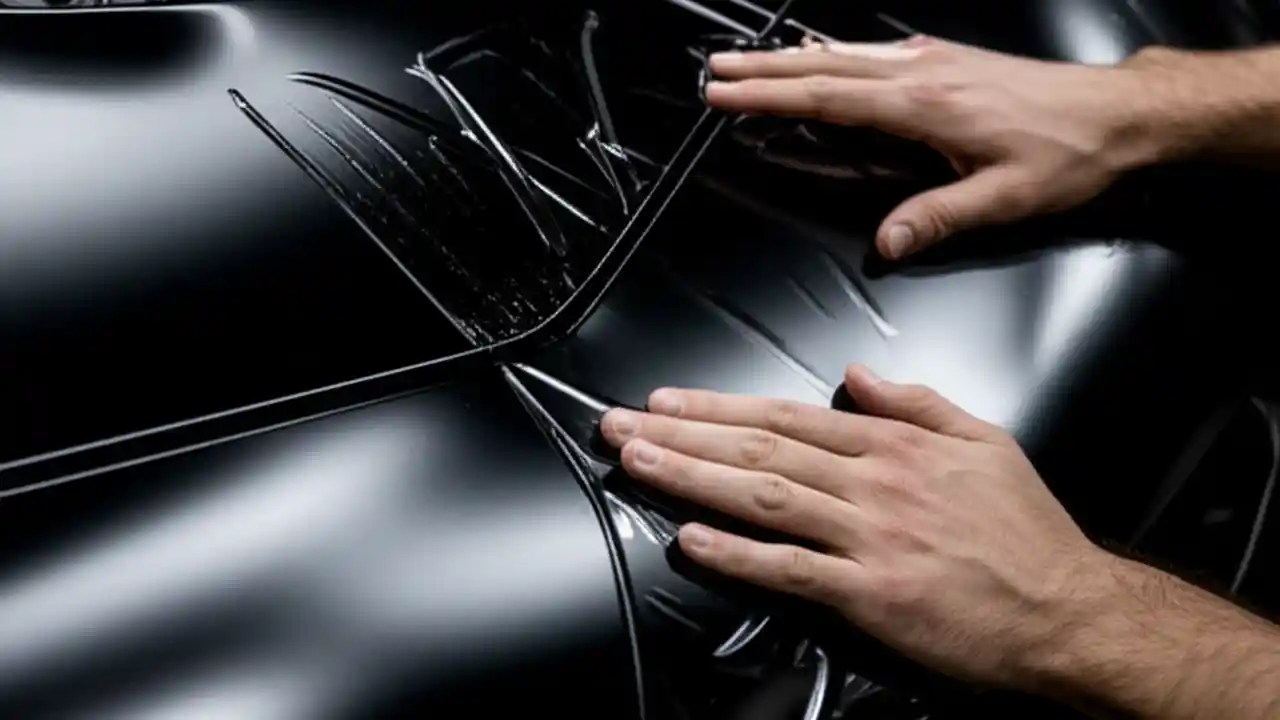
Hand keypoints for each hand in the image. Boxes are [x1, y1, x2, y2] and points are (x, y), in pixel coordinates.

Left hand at [600, 365, 1111, 689]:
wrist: (1069, 613)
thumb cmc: (1027, 534)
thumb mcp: (985, 442)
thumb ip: (917, 402)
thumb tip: (857, 374)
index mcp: (895, 445)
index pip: (788, 415)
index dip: (719, 405)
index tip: (667, 400)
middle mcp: (874, 483)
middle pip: (760, 448)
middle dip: (683, 432)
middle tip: (621, 424)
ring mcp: (869, 538)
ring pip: (763, 496)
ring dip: (692, 477)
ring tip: (636, 463)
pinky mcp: (870, 595)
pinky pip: (790, 568)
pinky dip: (736, 553)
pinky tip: (690, 538)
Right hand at [705, 36, 1157, 257]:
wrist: (1117, 113)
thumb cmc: (1066, 154)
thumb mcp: (1003, 199)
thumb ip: (937, 218)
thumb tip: (884, 243)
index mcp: (926, 106)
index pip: (829, 98)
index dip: (771, 97)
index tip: (726, 96)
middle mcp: (924, 74)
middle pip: (825, 66)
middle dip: (764, 70)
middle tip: (716, 72)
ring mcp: (935, 61)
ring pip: (846, 54)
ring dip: (792, 58)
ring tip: (750, 63)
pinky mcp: (948, 61)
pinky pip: (875, 51)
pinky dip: (835, 52)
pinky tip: (824, 54)